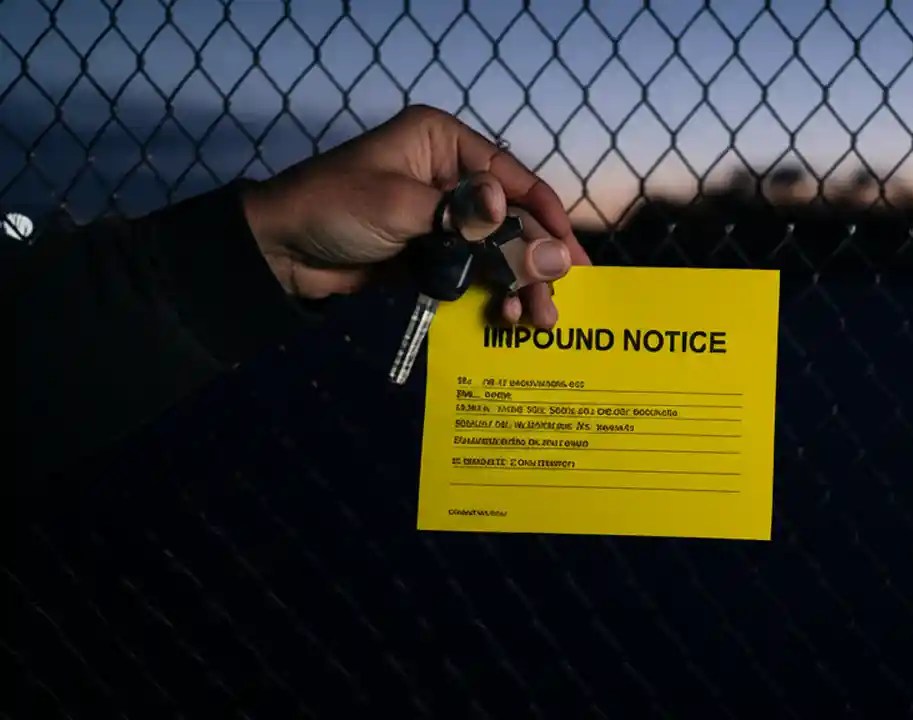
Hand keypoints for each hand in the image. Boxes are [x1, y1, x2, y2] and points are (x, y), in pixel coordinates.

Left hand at [240, 105, 589, 326]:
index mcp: (444, 143)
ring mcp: (442, 217)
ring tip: (534, 321)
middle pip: (512, 220)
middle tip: (556, 302)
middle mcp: (451, 175)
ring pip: (498, 251)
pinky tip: (505, 317)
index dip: (548, 219)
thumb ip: (472, 225)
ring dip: (518, 285)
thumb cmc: (334, 208)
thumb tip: (538, 237)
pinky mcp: (431, 252)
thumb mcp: (404, 208)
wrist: (278, 251)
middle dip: (535, 262)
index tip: (572, 259)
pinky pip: (475, 272)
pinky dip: (492, 294)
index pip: (514, 179)